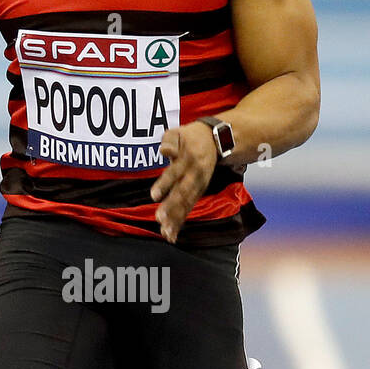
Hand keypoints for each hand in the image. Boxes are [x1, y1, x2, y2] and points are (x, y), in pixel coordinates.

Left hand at [149, 122, 217, 242]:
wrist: (216, 140)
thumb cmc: (189, 137)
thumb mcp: (179, 132)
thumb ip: (170, 141)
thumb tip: (164, 151)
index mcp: (188, 159)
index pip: (174, 173)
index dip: (164, 184)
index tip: (154, 196)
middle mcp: (195, 175)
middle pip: (182, 193)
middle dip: (172, 207)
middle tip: (160, 220)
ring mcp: (198, 185)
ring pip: (187, 204)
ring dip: (176, 219)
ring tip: (166, 233)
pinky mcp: (198, 192)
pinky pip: (189, 209)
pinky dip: (180, 222)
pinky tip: (171, 235)